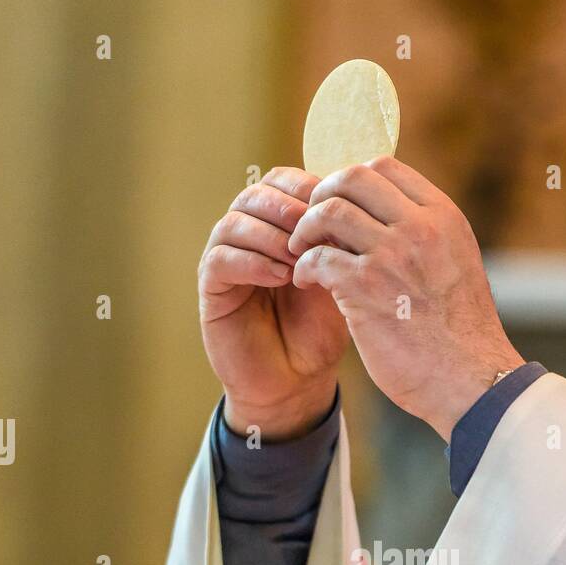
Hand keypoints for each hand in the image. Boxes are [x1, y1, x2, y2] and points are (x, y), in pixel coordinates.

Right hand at [198, 168, 348, 438]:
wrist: (297, 382)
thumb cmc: (319, 330)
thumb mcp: (339, 279)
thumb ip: (338, 242)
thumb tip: (353, 203)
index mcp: (277, 225)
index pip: (282, 182)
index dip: (306, 188)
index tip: (335, 207)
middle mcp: (248, 236)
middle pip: (256, 194)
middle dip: (288, 207)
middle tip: (315, 227)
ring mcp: (226, 260)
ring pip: (235, 222)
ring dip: (271, 234)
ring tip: (300, 257)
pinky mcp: (212, 289)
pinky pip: (221, 259)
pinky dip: (252, 262)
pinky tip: (281, 276)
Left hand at [288, 157, 523, 439]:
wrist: (471, 380)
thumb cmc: (461, 334)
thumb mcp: (456, 265)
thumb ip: (426, 236)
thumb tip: (385, 217)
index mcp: (443, 217)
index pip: (384, 167)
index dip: (350, 182)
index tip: (339, 207)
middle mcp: (419, 227)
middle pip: (352, 178)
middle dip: (322, 196)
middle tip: (310, 225)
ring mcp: (392, 256)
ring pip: (329, 212)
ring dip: (305, 230)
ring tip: (302, 254)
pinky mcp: (366, 289)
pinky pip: (317, 258)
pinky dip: (302, 267)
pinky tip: (305, 282)